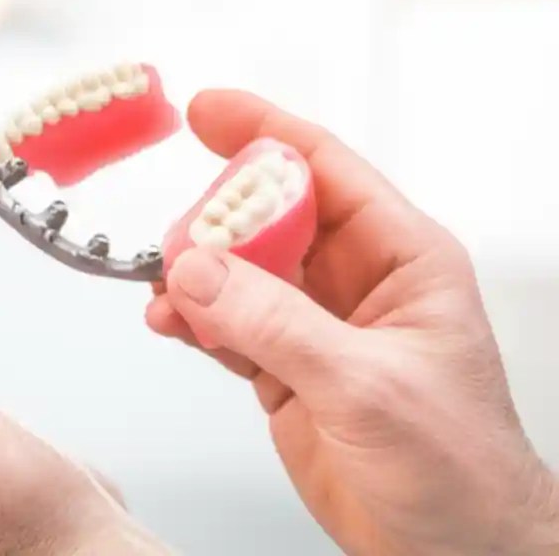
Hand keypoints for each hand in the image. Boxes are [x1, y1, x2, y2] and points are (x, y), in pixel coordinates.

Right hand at [146, 89, 558, 554]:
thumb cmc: (459, 468)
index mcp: (402, 259)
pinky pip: (225, 327)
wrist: (455, 553)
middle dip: (217, 220)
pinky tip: (169, 323)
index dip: (264, 132)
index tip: (206, 110)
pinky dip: (191, 322)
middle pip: (269, 219)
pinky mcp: (284, 371)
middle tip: (176, 238)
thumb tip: (198, 271)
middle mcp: (355, 284)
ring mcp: (315, 328)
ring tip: (163, 289)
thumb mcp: (367, 385)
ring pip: (238, 274)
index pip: (326, 171)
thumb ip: (276, 324)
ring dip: (195, 276)